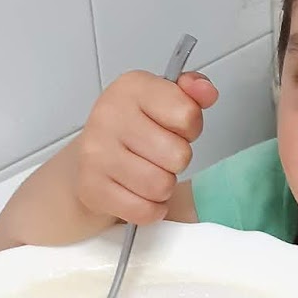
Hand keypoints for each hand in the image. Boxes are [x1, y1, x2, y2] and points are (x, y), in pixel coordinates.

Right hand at [74, 70, 217, 225]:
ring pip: (161, 186)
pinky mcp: (91, 187)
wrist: (90, 156)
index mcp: (132, 87)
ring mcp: (97, 153)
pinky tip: (140, 194)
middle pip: (179, 155)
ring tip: (151, 173)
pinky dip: (150, 208)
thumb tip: (206, 92)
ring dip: (164, 186)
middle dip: (177, 161)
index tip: (175, 128)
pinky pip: (143, 210)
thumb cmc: (134, 128)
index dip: (190, 128)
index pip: (188, 115)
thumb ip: (191, 91)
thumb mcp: (163, 99)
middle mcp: (109, 116)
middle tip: (161, 155)